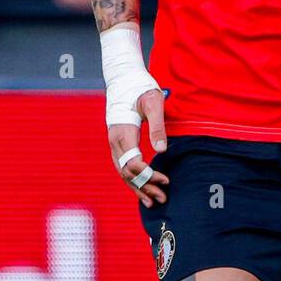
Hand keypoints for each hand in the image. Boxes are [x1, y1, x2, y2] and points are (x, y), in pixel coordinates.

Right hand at [107, 88, 168, 209]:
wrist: (124, 78)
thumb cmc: (142, 87)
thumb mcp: (154, 103)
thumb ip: (158, 127)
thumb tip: (162, 150)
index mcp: (123, 132)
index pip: (133, 163)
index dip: (149, 175)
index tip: (166, 180)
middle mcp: (114, 140)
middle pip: (126, 172)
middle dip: (144, 187)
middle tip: (162, 198)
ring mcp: (113, 142)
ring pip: (122, 171)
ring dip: (137, 187)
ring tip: (152, 202)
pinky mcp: (117, 142)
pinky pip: (122, 165)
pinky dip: (131, 179)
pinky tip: (142, 188)